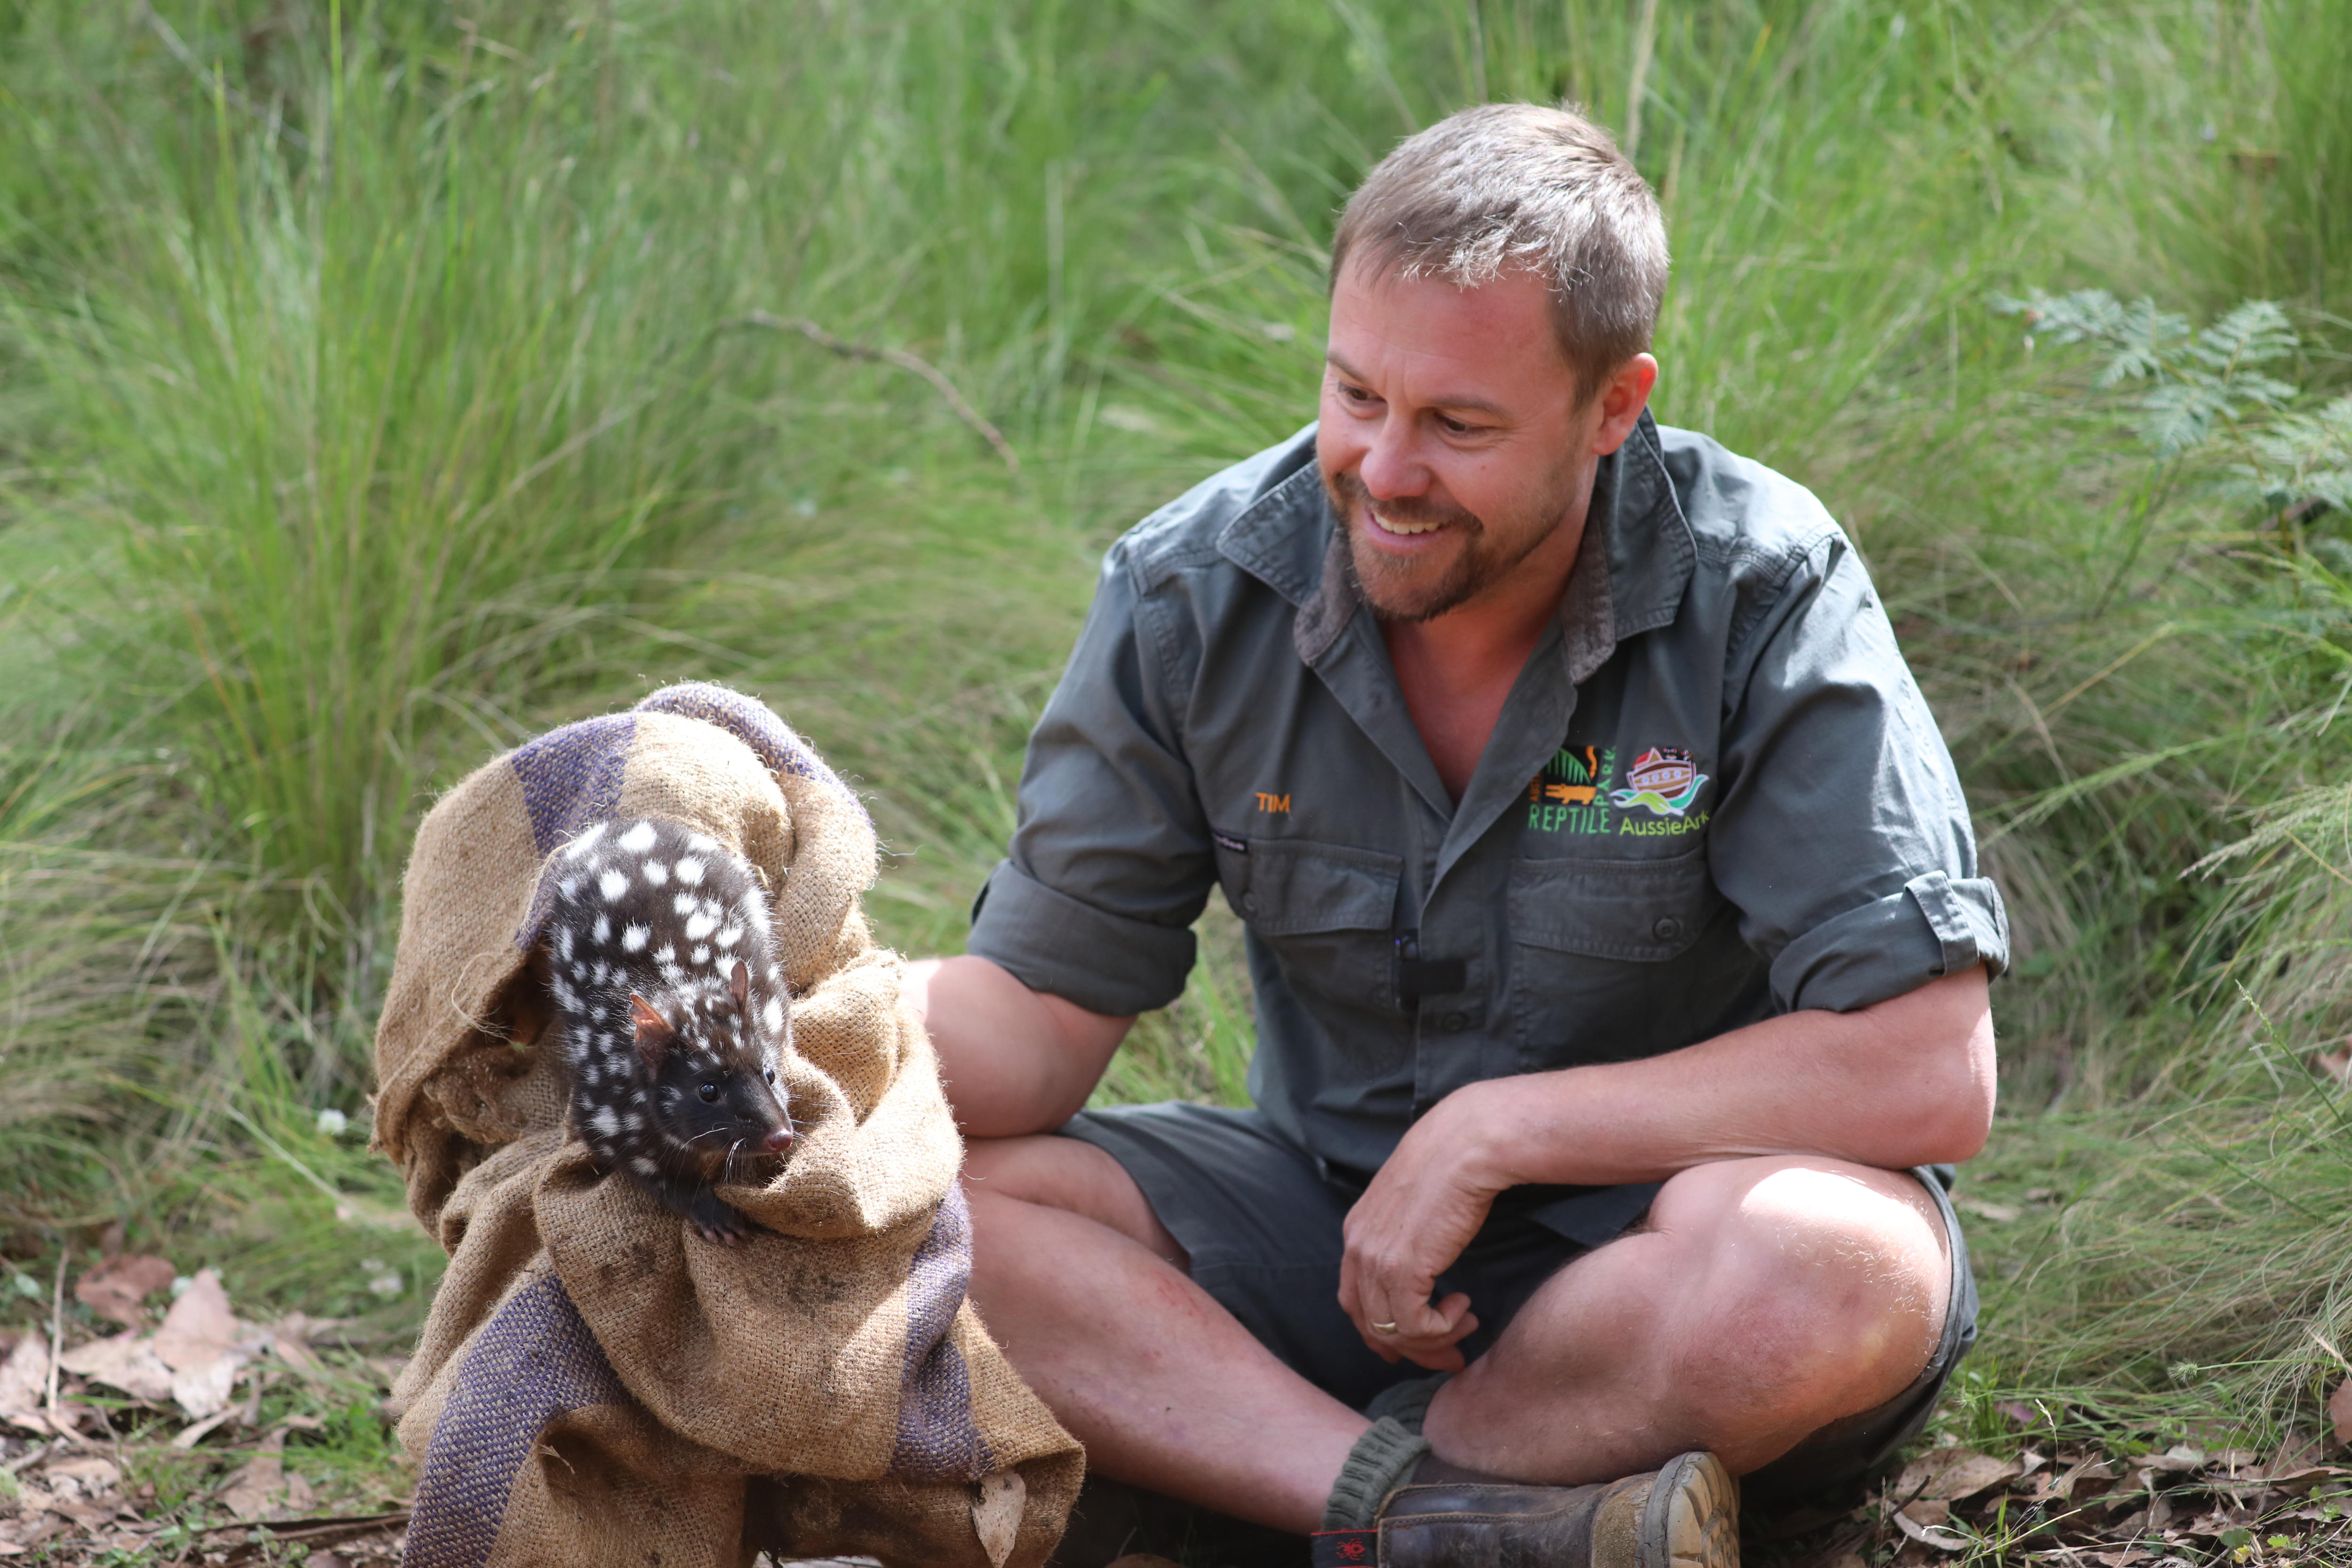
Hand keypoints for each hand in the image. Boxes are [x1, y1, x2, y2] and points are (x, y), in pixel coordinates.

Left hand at [1336, 1083, 1509, 1371]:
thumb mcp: (1414, 1203)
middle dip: (1409, 1349)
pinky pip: (1414, 1326)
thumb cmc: (1451, 1165)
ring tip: (1467, 1324)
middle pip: (1367, 1323)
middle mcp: (1357, 1247)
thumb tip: (1424, 1265)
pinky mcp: (1401, 1270)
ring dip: (1434, 1340)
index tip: (1414, 1345)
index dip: (1380, 1331)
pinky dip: (1441, 1328)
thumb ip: (1406, 1234)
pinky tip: (1464, 1307)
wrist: (1467, 1144)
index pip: (1354, 1299)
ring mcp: (1375, 1260)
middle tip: (1448, 1356)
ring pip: (1391, 1331)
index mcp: (1356, 1230)